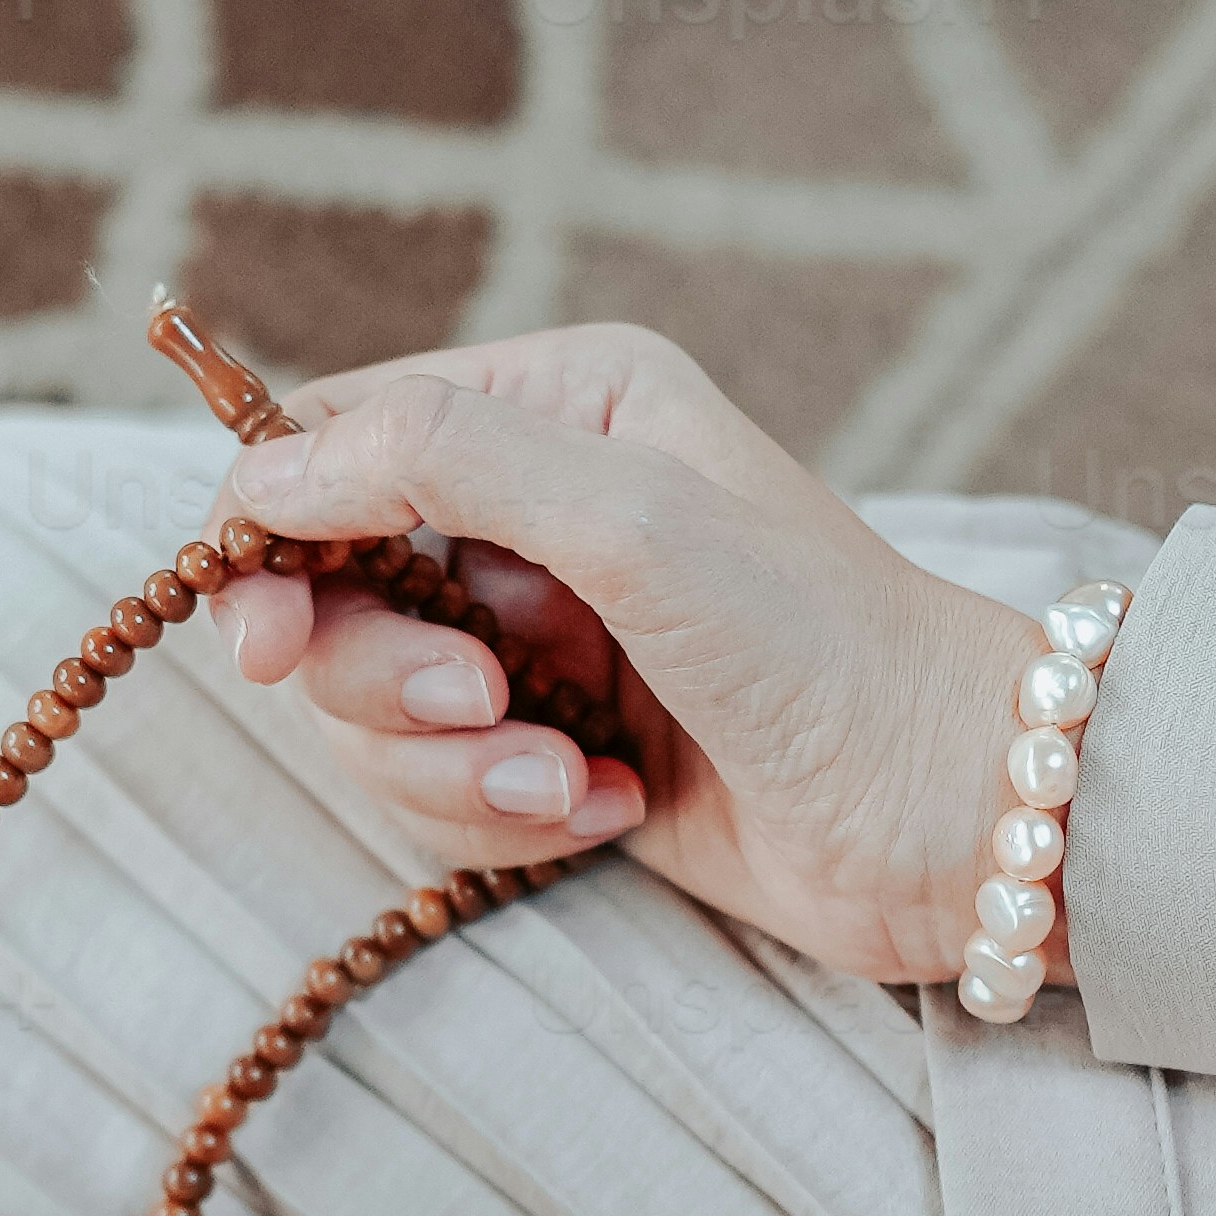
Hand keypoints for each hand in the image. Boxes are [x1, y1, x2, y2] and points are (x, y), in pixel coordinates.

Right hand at [211, 321, 1031, 987]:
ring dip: (454, 766)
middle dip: (386, 676)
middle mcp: (539, 501)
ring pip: (375, 705)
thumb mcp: (633, 520)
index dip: (269, 534)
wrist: (954, 815)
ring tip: (573, 780)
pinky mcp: (557, 742)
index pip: (337, 435)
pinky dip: (507, 813)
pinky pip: (441, 786)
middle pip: (328, 586)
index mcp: (561, 400)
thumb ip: (442, 462)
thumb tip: (265, 474)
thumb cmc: (825, 647)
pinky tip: (606, 808)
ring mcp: (544, 630)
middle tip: (483, 708)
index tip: (261, 633)